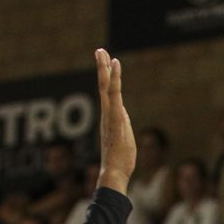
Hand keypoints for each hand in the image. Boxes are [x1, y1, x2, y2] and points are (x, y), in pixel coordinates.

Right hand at [93, 49, 135, 192]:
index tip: (108, 63)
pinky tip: (115, 67)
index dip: (109, 78)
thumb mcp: (124, 138)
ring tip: (104, 54)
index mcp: (110, 119)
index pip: (109, 95)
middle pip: (104, 87)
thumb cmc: (120, 161)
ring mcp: (110, 116)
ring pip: (107, 88)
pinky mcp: (114, 119)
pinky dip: (114, 80)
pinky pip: (114, 96)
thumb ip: (122, 123)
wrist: (114, 173)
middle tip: (100, 51)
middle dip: (102, 68)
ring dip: (105, 69)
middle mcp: (107, 115)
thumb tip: (122, 112)